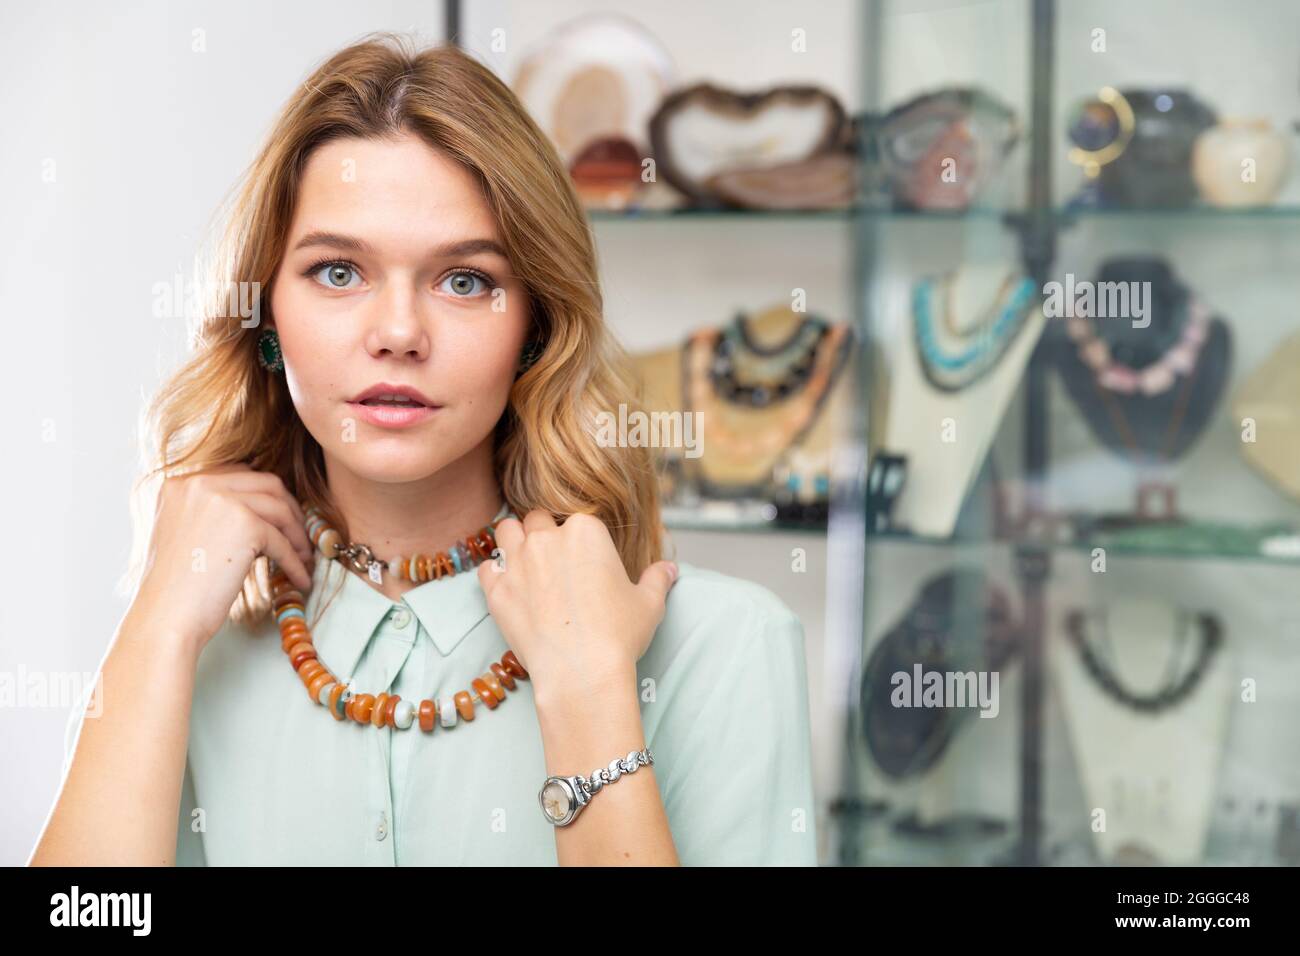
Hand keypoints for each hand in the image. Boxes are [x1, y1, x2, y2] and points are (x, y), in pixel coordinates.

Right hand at [131, 463, 316, 655]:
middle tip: (299, 535)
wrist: (163, 619)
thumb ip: (210, 512)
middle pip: (265, 483)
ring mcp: (222, 500)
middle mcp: (198, 483)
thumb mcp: (183, 533)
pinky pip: (282, 541)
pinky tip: (300, 579)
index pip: (237, 473)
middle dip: (289, 508)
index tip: (280, 517)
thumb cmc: (173, 588)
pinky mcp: (245, 525)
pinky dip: (295, 561)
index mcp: (179, 483)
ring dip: (297, 535)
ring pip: (280, 509)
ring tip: (303, 558)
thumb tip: (258, 508)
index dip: (265, 495)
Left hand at [476, 510, 677, 706]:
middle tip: (554, 563)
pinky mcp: (496, 590)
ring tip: (526, 564)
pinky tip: (509, 588)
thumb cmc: (618, 634)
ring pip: (506, 531)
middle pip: (538, 519)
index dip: (579, 540)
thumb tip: (669, 569)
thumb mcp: (649, 604)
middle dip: (544, 535)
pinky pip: (486, 568)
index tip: (585, 561)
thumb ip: (657, 580)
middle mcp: (547, 538)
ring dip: (514, 542)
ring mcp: (517, 562)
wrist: (581, 671)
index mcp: (586, 531)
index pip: (577, 519)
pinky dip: (495, 574)